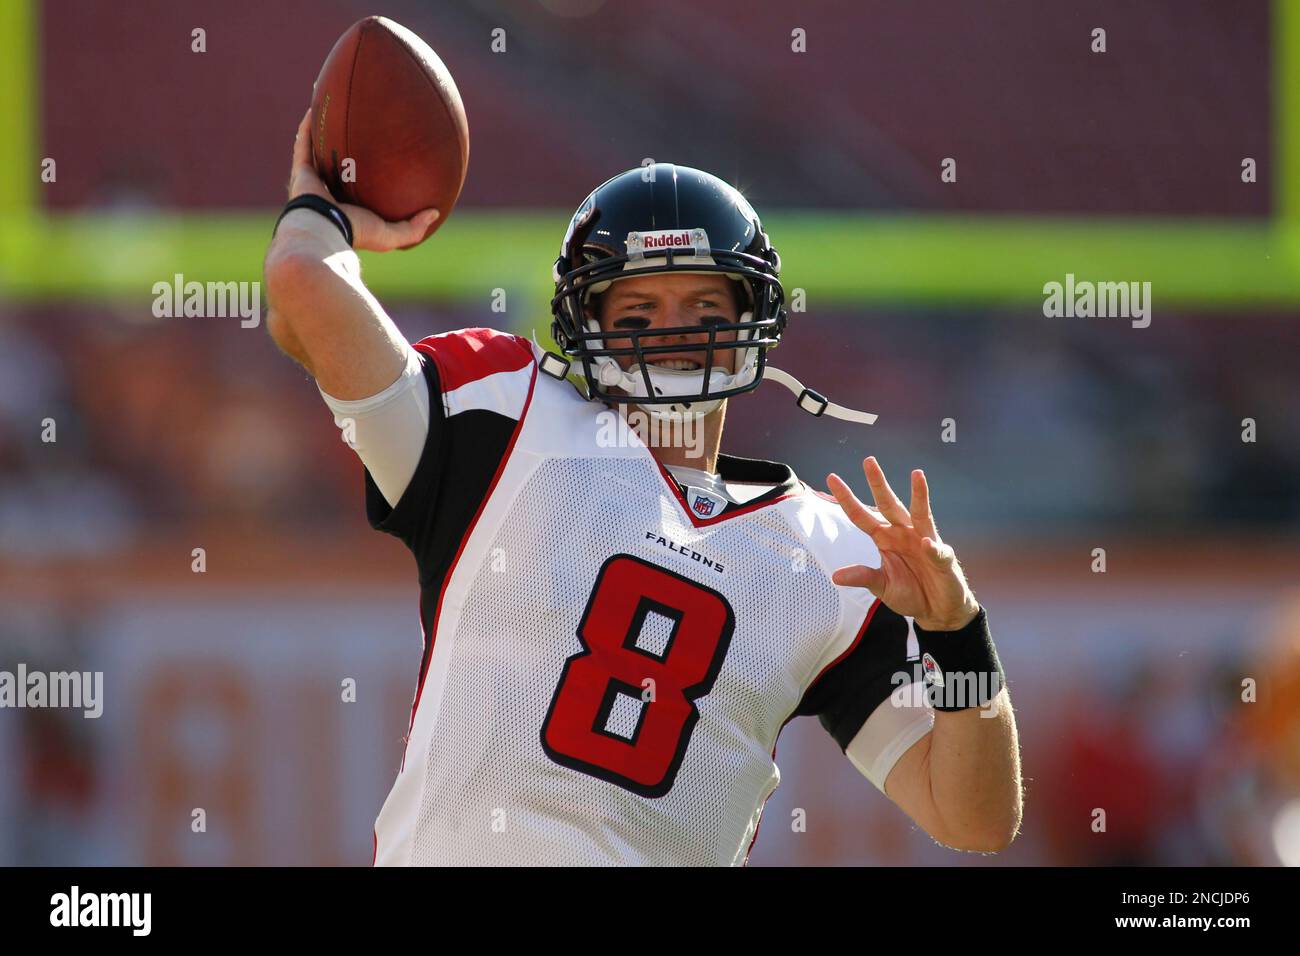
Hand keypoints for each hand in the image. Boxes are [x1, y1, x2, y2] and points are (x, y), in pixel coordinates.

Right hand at [286, 108, 438, 252]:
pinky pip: (304, 145)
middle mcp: (328, 194)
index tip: (379, 160)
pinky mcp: (301, 172)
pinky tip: (316, 107)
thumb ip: (413, 227)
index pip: (357, 189)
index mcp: (347, 208)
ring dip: (323, 133)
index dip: (365, 177)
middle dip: (345, 150)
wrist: (324, 231)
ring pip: (318, 152)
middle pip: (338, 166)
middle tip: (357, 130)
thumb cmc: (356, 232)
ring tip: (332, 111)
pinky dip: (308, 127)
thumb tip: (435, 213)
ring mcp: (313, 182)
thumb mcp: (391, 234)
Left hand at [826, 457, 978, 631]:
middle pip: (888, 504)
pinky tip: (927, 544)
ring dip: (919, 494)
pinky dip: (933, 549)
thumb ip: (862, 577)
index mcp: (884, 538)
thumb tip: (835, 576)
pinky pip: (937, 551)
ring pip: (920, 513)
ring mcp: (924, 542)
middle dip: (879, 483)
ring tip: (917, 475)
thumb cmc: (910, 592)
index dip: (847, 499)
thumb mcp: (881, 586)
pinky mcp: (944, 559)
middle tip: (868, 461)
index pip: (861, 516)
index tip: (832, 478)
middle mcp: (903, 533)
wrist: (937, 610)